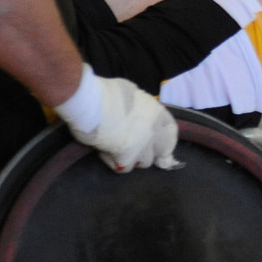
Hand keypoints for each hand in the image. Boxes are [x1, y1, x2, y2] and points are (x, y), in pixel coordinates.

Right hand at [57, 67, 179, 172]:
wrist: (90, 101)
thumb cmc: (106, 94)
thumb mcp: (132, 96)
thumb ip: (142, 110)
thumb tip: (140, 118)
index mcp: (157, 112)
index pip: (170, 134)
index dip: (164, 144)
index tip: (157, 150)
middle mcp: (155, 129)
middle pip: (158, 152)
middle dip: (145, 152)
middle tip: (129, 147)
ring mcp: (143, 143)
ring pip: (143, 162)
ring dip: (130, 158)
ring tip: (114, 146)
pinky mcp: (127, 155)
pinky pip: (124, 167)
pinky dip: (114, 162)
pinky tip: (105, 151)